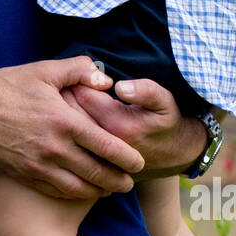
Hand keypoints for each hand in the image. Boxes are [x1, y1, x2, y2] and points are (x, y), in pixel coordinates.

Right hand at [0, 58, 143, 200]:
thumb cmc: (6, 86)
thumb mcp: (44, 71)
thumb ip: (80, 71)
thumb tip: (107, 81)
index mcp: (64, 121)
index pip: (107, 146)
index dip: (128, 157)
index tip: (139, 161)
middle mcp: (54, 148)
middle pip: (98, 173)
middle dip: (119, 181)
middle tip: (130, 183)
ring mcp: (39, 166)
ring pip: (79, 187)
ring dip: (100, 191)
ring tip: (111, 190)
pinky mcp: (25, 175)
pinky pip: (57, 190)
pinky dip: (75, 193)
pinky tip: (83, 190)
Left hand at [67, 76, 208, 177]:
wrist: (173, 156)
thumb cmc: (166, 122)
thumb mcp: (165, 102)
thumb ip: (146, 92)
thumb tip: (121, 88)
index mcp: (118, 124)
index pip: (82, 94)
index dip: (77, 78)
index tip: (80, 73)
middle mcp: (102, 142)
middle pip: (69, 111)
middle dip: (65, 94)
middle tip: (68, 83)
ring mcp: (95, 155)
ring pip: (66, 127)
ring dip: (62, 110)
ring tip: (66, 98)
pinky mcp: (92, 162)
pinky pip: (70, 141)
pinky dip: (66, 127)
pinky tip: (71, 118)